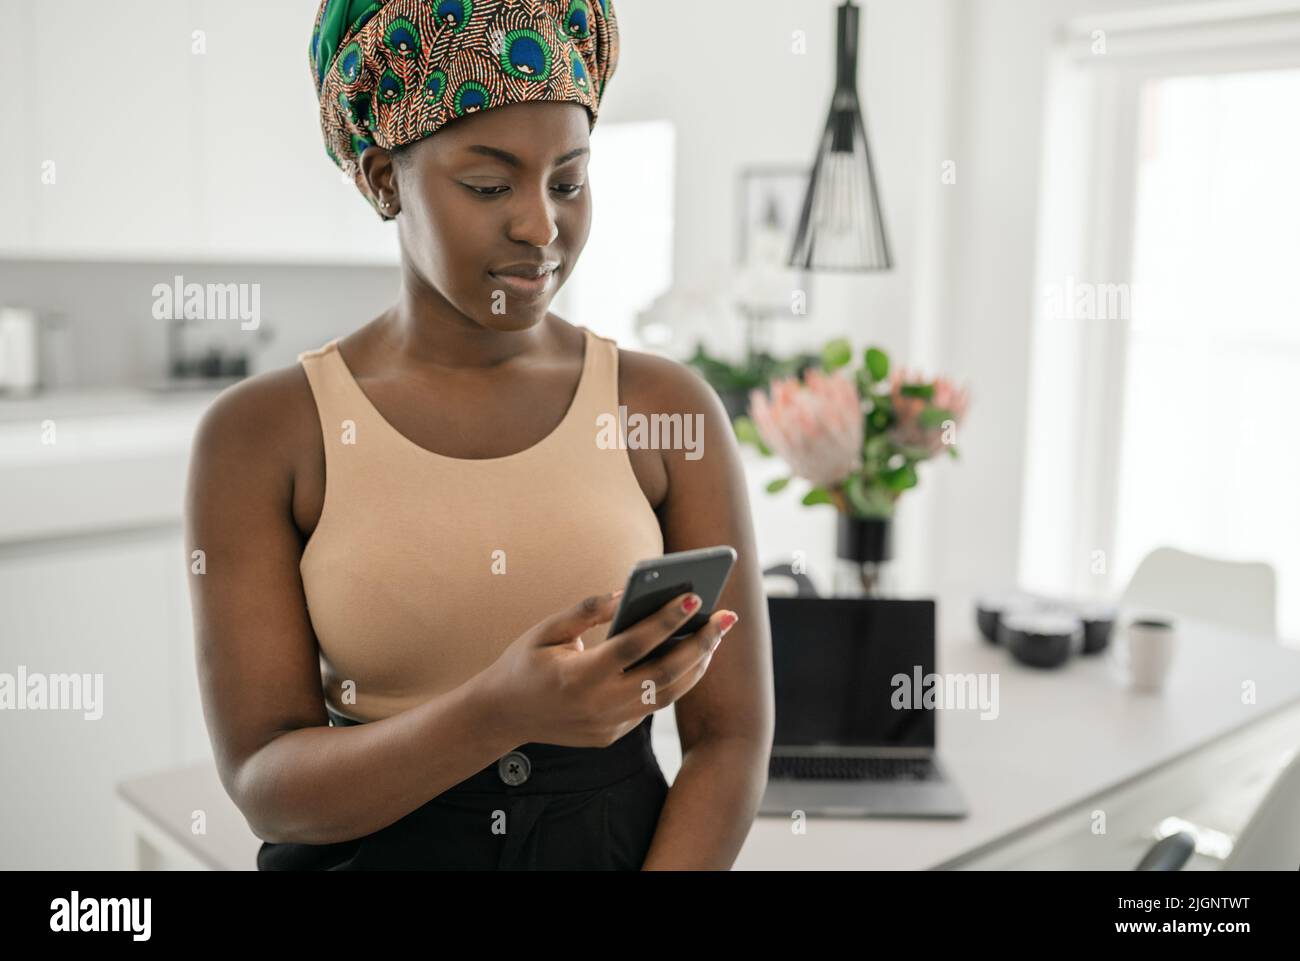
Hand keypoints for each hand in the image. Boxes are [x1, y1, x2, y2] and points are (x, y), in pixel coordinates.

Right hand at [480, 590, 738, 748]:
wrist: (502, 716)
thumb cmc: (524, 663)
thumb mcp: (545, 630)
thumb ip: (585, 611)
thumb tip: (625, 591)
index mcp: (579, 676)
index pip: (634, 645)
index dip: (666, 621)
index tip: (693, 598)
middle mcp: (598, 705)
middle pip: (664, 676)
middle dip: (701, 644)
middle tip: (726, 617)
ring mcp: (608, 725)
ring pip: (666, 696)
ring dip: (696, 666)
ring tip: (714, 637)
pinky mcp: (612, 735)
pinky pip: (650, 706)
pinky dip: (674, 682)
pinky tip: (689, 658)